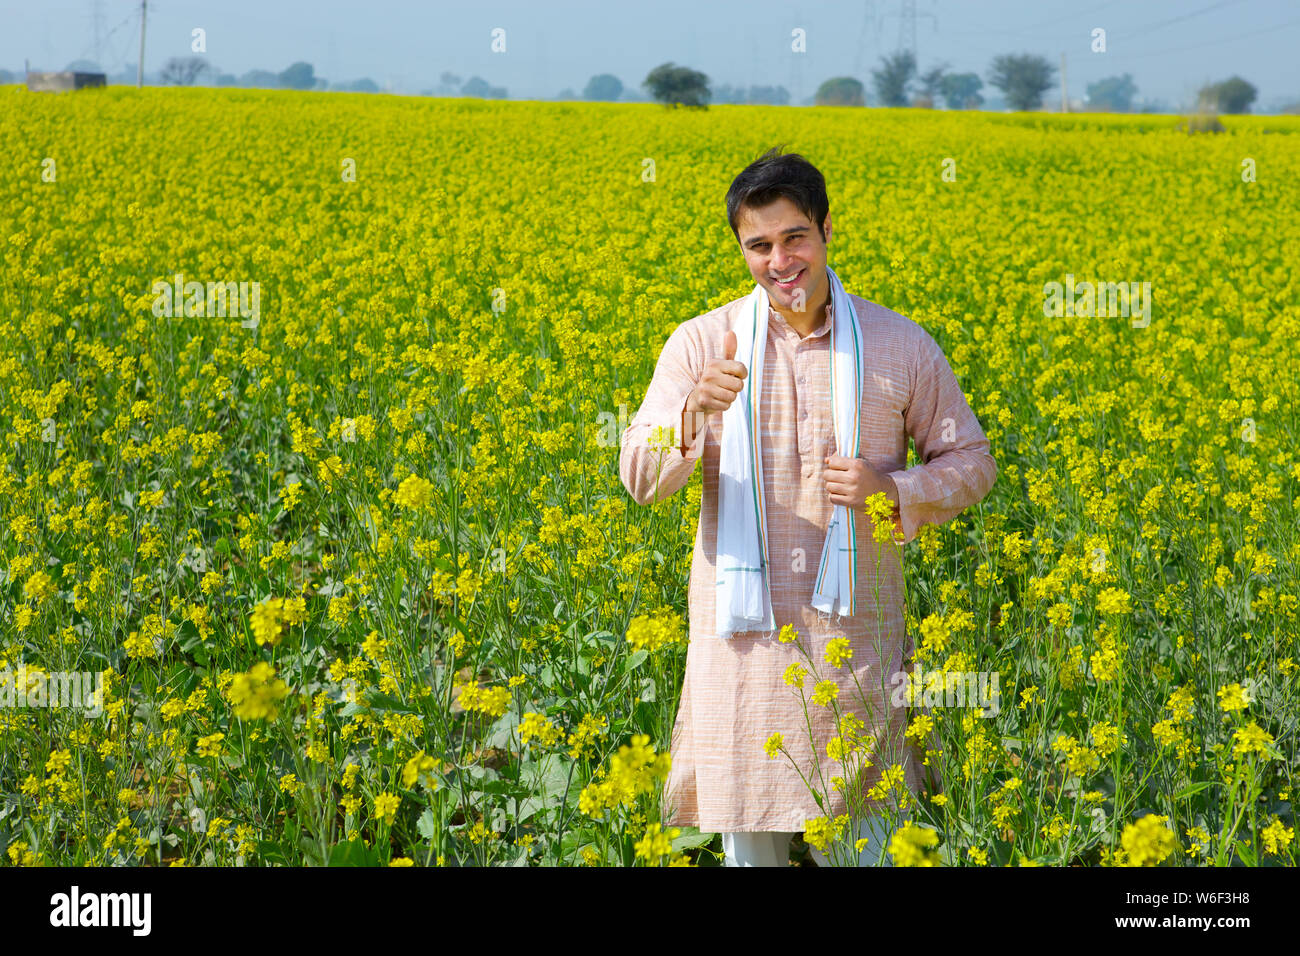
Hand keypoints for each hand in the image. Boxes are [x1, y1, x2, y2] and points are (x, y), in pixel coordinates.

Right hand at [682, 329, 747, 447]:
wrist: (696, 399)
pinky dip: (723, 406)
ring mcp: (706, 388)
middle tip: (725, 387)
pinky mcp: (705, 401)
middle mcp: (709, 374)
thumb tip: (731, 332)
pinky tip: (716, 402)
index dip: (742, 375)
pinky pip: (726, 406)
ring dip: (729, 398)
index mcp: (714, 363)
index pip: (741, 369)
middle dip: (735, 389)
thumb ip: (728, 350)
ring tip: (720, 394)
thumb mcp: (720, 365)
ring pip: (733, 396)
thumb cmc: (714, 380)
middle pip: (739, 385)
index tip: (734, 376)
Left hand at [822, 454, 898, 512]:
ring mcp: (852, 490)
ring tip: (838, 485)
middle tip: (835, 477)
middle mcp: (854, 477)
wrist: (883, 491)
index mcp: (857, 464)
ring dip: (831, 486)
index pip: (832, 462)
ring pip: (828, 486)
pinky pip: (832, 498)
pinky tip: (840, 494)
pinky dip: (833, 496)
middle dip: (829, 475)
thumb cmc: (869, 475)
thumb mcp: (861, 461)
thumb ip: (844, 457)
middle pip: (827, 474)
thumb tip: (826, 460)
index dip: (832, 464)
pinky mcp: (851, 502)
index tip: (836, 467)